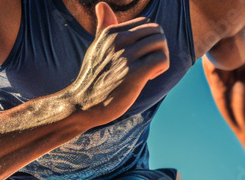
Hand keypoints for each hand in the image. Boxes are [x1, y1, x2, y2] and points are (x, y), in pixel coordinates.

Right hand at [65, 3, 169, 127]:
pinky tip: (149, 78)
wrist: (83, 105)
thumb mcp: (96, 47)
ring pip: (161, 42)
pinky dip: (161, 68)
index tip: (139, 55)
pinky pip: (162, 59)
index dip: (147, 38)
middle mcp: (118, 41)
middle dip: (158, 46)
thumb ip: (104, 26)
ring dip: (161, 56)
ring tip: (149, 70)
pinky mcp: (134, 73)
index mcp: (111, 32)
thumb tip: (102, 5)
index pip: (144, 22)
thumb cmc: (92, 77)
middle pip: (156, 29)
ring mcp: (126, 57)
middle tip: (148, 63)